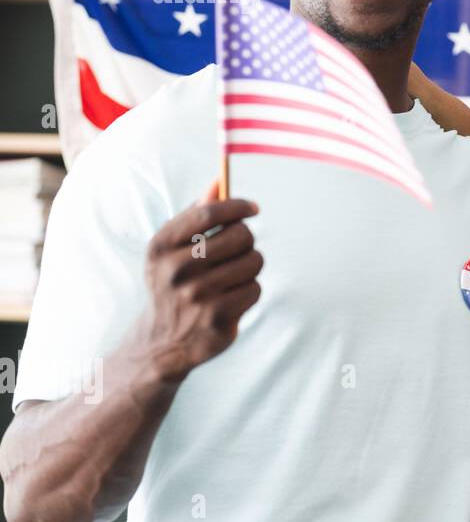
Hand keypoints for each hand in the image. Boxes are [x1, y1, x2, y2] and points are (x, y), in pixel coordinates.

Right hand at [137, 180, 263, 382]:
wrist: (163, 341)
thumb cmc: (175, 282)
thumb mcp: (173, 249)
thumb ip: (196, 215)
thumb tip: (219, 181)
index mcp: (161, 246)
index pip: (208, 214)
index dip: (237, 206)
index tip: (253, 208)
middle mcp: (176, 270)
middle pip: (240, 236)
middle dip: (247, 240)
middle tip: (240, 249)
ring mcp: (197, 296)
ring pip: (254, 262)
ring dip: (250, 267)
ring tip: (233, 276)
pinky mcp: (217, 319)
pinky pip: (255, 288)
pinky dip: (250, 291)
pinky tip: (232, 299)